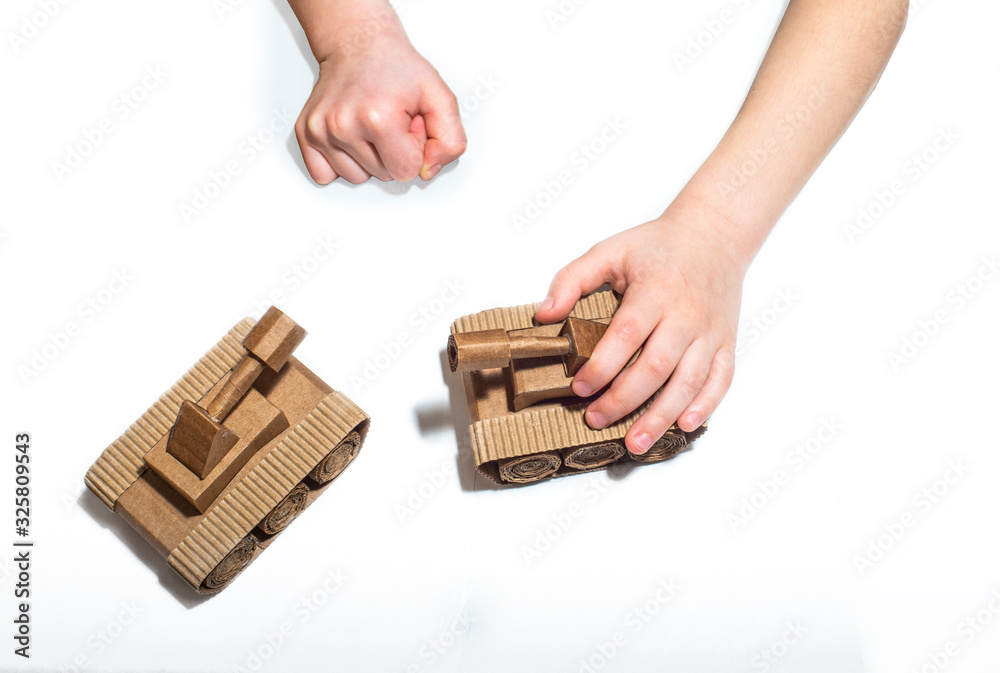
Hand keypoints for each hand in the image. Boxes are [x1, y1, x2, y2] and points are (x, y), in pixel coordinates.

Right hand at [293, 17, 465, 183]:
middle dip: (393, 152)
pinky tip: (351, 136)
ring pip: (357, 178)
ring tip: (371, 125)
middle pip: (383, 176)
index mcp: (377, 118)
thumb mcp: (440, 97)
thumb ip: (449, 141)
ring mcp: (320, 130)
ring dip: (369, 158)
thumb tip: (427, 172)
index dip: (414, 149)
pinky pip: (325, 175)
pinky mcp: (305, 133)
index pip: (407, 171)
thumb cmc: (396, 69)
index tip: (408, 124)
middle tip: (391, 120)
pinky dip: (341, 162)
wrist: (359, 43)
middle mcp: (343, 125)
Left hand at [535, 197, 747, 454]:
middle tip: (596, 418)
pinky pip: (720, 380)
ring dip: (660, 417)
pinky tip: (683, 425)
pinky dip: (704, 406)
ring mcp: (710, 331)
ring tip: (634, 442)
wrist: (714, 235)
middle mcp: (686, 314)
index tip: (579, 388)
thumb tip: (544, 314)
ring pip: (688, 382)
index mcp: (655, 291)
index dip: (602, 367)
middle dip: (622, 400)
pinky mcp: (726, 343)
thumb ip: (572, 279)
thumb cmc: (659, 247)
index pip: (626, 336)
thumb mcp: (610, 250)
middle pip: (655, 368)